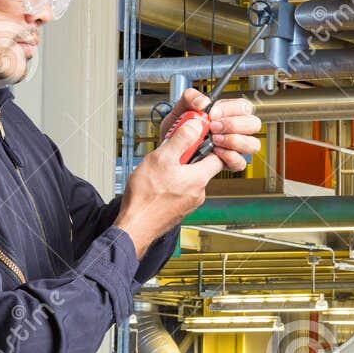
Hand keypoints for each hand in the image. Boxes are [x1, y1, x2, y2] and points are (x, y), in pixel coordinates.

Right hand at [114, 121, 225, 255]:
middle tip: (171, 153)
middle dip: (188, 158)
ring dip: (177, 172)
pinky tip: (156, 184)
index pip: (219, 158)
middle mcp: (198, 193)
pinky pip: (180, 191)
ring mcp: (189, 203)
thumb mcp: (162, 158)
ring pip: (189, 180)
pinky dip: (171, 184)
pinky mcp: (178, 210)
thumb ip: (181, 139)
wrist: (134, 227)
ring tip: (159, 170)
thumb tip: (195, 125)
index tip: (199, 138)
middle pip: (202, 168)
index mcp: (199, 179)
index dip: (211, 145)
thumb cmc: (146, 198)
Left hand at [158, 89, 262, 170]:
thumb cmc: (179, 128)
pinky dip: (229, 157)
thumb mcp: (180, 109)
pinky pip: (240, 162)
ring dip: (234, 141)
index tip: (212, 114)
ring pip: (252, 143)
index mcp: (228, 112)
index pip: (243, 107)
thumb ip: (190, 98)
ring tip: (215, 140)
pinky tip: (215, 152)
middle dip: (233, 125)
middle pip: (253, 124)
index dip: (230, 109)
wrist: (170, 149)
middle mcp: (236, 129)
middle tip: (213, 128)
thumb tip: (203, 102)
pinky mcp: (230, 162)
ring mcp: (235, 147)